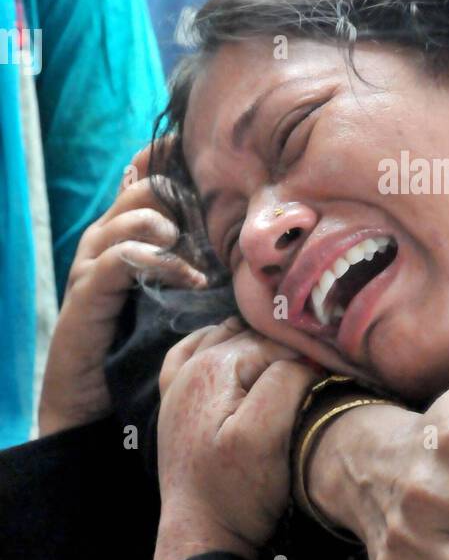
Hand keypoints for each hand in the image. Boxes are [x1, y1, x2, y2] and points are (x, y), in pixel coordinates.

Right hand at [39, 145, 207, 435]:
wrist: (92, 400)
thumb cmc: (141, 346)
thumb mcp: (178, 295)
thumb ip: (199, 264)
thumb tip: (249, 243)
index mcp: (125, 229)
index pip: (145, 170)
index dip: (176, 160)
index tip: (221, 163)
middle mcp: (105, 235)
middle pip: (147, 184)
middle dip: (188, 198)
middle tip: (222, 227)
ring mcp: (92, 260)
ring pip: (135, 214)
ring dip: (177, 232)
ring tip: (204, 261)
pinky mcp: (87, 289)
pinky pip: (123, 256)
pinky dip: (162, 263)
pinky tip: (192, 281)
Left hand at [153, 318, 317, 559]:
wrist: (201, 537)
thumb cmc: (237, 492)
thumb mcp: (266, 436)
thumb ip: (286, 383)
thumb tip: (305, 359)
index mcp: (213, 367)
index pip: (277, 342)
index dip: (309, 357)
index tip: (335, 377)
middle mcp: (191, 367)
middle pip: (254, 338)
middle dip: (286, 348)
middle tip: (320, 371)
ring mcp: (179, 386)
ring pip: (226, 338)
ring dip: (258, 343)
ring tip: (290, 364)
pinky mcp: (175, 404)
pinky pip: (191, 352)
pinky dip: (214, 342)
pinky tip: (233, 349)